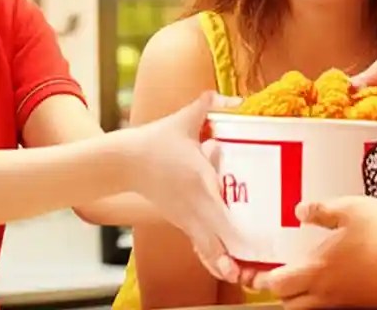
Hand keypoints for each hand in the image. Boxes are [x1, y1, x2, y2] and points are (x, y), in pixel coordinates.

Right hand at [127, 91, 242, 283]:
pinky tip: (227, 269)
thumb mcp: (184, 120)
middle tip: (253, 273)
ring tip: (242, 278)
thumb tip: (238, 99)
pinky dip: (212, 257)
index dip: (235, 229)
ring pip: (205, 246)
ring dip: (222, 263)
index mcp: (198, 180)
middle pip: (214, 238)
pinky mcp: (180, 221)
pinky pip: (199, 243)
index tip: (254, 243)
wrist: (122, 162)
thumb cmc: (155, 140)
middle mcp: (193, 204)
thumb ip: (210, 106)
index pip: (219, 210)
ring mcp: (185, 216)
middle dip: (232, 257)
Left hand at [248, 196, 376, 308]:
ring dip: (301, 297)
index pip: (276, 284)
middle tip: (277, 276)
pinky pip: (334, 307)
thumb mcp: (352, 208)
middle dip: (279, 292)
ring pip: (311, 308)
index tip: (251, 273)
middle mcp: (328, 292)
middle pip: (289, 303)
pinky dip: (325, 298)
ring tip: (304, 279)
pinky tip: (336, 279)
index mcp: (318, 269)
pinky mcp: (364, 304)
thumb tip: (299, 210)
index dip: (259, 279)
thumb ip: (321, 209)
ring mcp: (346, 302)